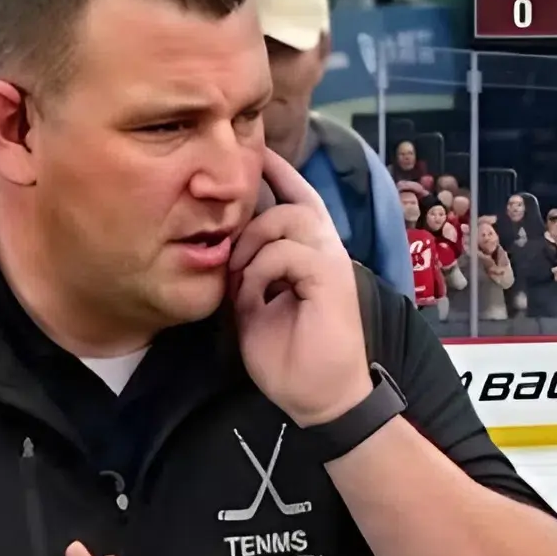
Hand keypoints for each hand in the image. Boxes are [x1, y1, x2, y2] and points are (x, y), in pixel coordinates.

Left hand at [230, 147, 372, 427]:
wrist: (320, 400)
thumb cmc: (291, 361)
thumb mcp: (255, 309)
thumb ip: (246, 274)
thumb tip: (225, 249)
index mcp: (311, 253)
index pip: (297, 197)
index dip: (277, 173)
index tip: (252, 155)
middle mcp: (326, 249)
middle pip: (288, 202)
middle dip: (250, 221)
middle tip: (229, 259)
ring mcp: (331, 260)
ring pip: (286, 219)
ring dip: (252, 247)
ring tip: (240, 282)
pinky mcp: (330, 277)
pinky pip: (286, 251)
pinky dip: (260, 272)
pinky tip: (254, 298)